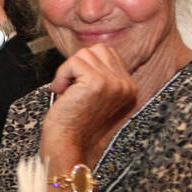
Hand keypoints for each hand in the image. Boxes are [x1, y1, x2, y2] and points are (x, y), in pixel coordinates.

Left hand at [40, 45, 136, 163]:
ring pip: (84, 54)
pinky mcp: (97, 82)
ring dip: (67, 71)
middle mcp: (126, 84)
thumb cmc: (74, 119)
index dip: (86, 65)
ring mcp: (113, 83)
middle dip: (77, 65)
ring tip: (67, 91)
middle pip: (96, 50)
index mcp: (129, 87)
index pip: (108, 53)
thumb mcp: (95, 94)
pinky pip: (73, 62)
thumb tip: (90, 50)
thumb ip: (101, 73)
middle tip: (71, 86)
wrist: (67, 141)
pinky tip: (62, 92)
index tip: (78, 86)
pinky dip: (61, 75)